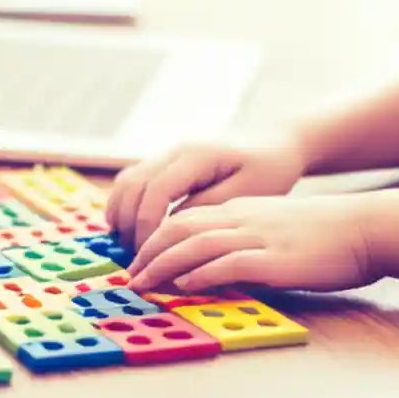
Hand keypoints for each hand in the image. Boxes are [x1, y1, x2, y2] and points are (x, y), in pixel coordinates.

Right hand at [107, 139, 307, 249]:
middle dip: (129, 224)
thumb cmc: (271, 168)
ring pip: (126, 182)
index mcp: (197, 155)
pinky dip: (126, 205)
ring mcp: (167, 153)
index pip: (155, 191)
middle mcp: (175, 150)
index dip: (147, 226)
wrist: (277, 141)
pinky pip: (132, 181)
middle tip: (139, 256)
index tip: (152, 256)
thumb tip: (171, 228)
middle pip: (132, 186)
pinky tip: (132, 229)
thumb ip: (207, 209)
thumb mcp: (247, 193)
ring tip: (131, 245)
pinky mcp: (165, 161)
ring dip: (121, 214)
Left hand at [126, 195, 373, 292]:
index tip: (135, 261)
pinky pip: (230, 263)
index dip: (153, 240)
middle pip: (179, 228)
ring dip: (163, 265)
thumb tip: (204, 267)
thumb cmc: (316, 235)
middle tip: (129, 276)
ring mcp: (257, 237)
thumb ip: (235, 242)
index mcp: (236, 211)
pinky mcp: (274, 259)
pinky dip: (202, 274)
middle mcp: (240, 219)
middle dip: (148, 252)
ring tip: (143, 284)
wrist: (362, 228)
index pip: (183, 219)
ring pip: (196, 244)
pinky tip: (184, 286)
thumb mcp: (266, 228)